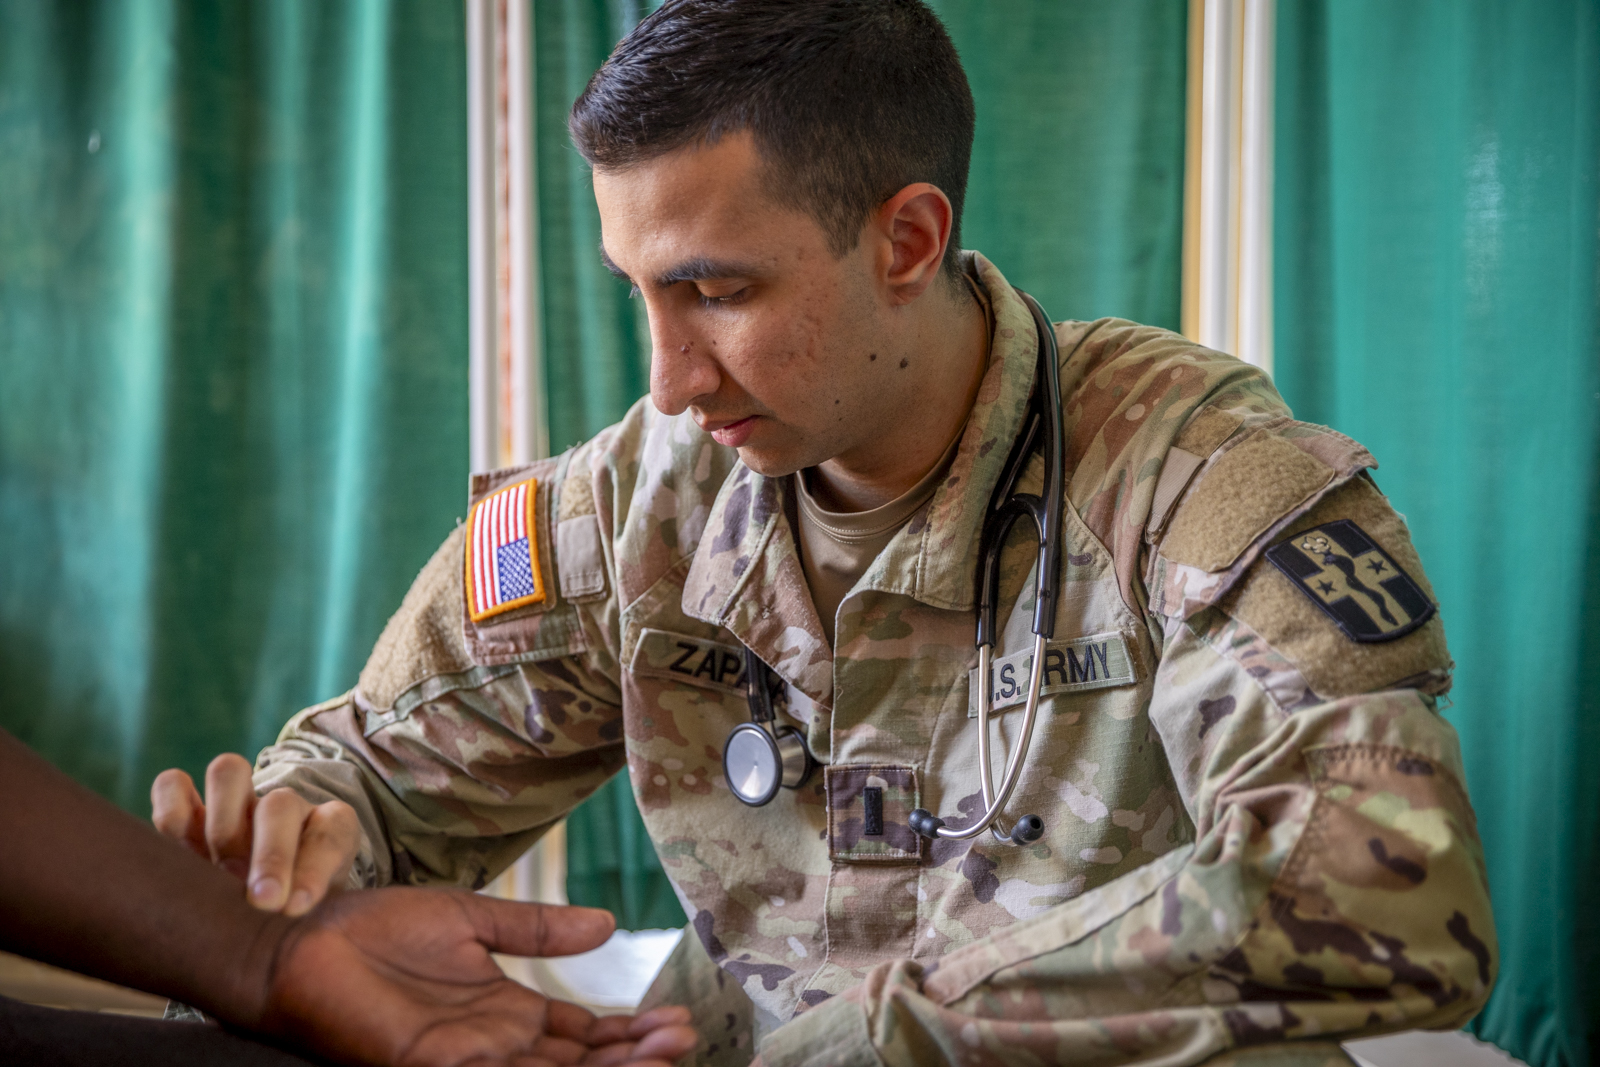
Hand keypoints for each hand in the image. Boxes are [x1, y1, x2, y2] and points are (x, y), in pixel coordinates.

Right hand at [153, 753, 357, 914]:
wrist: (261, 917)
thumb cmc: (298, 923)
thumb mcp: (317, 923)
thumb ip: (317, 921)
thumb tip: (293, 922)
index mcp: (331, 828)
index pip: (331, 833)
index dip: (314, 867)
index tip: (297, 908)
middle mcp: (284, 809)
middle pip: (279, 805)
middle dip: (271, 855)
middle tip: (264, 901)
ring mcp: (236, 805)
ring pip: (228, 773)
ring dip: (221, 824)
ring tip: (216, 876)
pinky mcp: (190, 813)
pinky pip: (172, 786)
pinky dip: (168, 809)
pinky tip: (172, 855)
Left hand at [257, 889, 696, 1066]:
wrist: (305, 939)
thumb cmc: (376, 931)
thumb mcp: (473, 920)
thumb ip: (537, 928)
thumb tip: (606, 924)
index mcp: (507, 1013)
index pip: (585, 1037)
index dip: (631, 1033)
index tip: (678, 1018)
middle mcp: (496, 1046)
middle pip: (582, 1065)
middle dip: (637, 1056)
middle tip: (685, 1038)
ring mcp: (467, 1061)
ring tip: (663, 1051)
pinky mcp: (433, 1066)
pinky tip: (586, 1066)